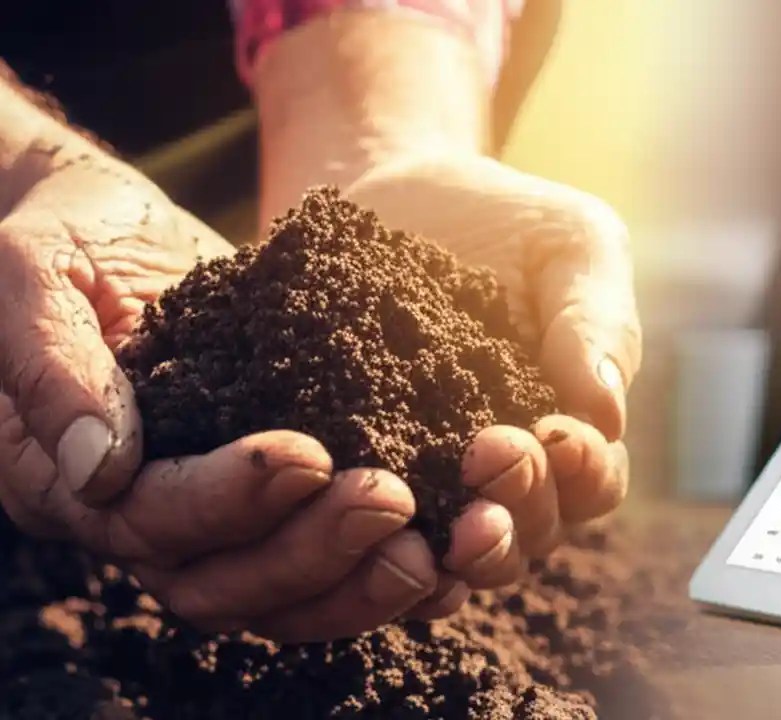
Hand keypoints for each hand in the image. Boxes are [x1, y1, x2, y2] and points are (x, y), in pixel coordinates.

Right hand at [0, 137, 444, 641]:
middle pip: (229, 583)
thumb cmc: (64, 235)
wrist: (111, 221)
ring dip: (366, 578)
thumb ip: (54, 364)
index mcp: (68, 480)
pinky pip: (332, 551)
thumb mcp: (33, 273)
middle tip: (391, 500)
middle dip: (314, 549)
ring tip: (443, 541)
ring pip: (289, 591)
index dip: (228, 499)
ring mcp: (217, 514)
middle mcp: (144, 518)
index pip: (151, 519)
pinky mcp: (277, 491)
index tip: (307, 455)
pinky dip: (393, 556)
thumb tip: (93, 467)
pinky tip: (462, 534)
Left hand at [344, 154, 640, 608]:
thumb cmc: (503, 220)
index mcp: (569, 431)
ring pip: (452, 556)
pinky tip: (346, 514)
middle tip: (486, 458)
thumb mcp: (571, 243)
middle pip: (529, 534)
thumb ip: (597, 319)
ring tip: (432, 522)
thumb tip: (605, 412)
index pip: (593, 481)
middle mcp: (503, 478)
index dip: (580, 470)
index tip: (554, 433)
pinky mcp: (352, 475)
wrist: (392, 191)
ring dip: (450, 550)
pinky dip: (363, 542)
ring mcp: (426, 486)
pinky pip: (362, 534)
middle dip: (517, 509)